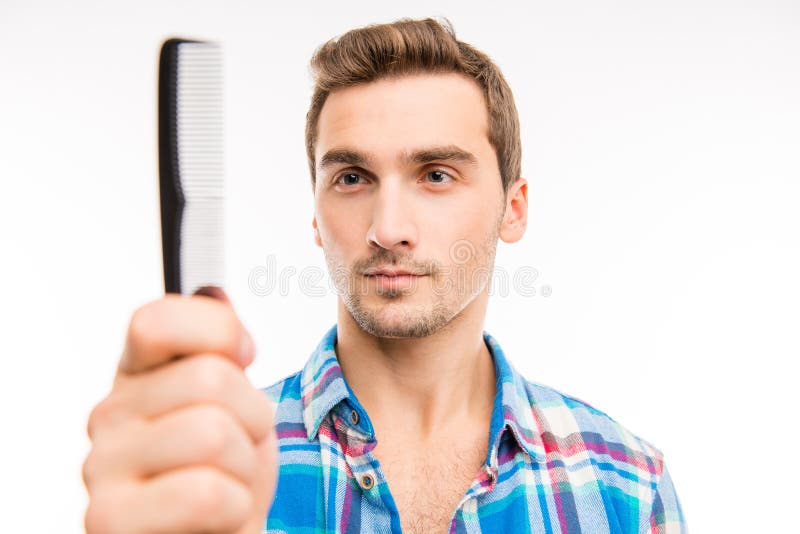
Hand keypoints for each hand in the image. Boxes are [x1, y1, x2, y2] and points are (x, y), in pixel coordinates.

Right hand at [83, 287, 277, 532]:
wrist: (224, 530)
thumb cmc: (229, 466)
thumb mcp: (237, 398)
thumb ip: (221, 346)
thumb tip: (212, 292)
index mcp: (137, 374)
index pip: (156, 320)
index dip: (219, 332)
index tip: (243, 359)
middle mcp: (108, 414)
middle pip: (210, 379)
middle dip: (254, 417)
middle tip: (242, 445)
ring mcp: (102, 468)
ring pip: (211, 433)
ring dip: (246, 465)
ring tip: (230, 482)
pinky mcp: (109, 520)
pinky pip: (205, 493)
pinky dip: (235, 507)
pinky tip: (218, 516)